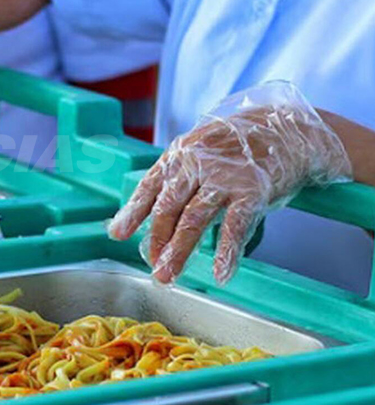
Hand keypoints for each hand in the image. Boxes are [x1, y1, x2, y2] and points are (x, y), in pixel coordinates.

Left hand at [109, 81, 351, 285]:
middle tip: (152, 267)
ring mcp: (224, 177)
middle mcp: (197, 164)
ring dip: (179, 251)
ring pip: (195, 219)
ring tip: (168, 274)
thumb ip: (176, 180)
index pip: (149, 187)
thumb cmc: (238, 149)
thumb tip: (146, 214)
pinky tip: (221, 273)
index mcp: (179, 156)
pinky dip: (227, 252)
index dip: (132, 212)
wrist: (286, 130)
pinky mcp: (252, 190)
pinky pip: (236, 226)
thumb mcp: (199, 154)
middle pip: (168, 208)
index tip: (117, 235)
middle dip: (156, 240)